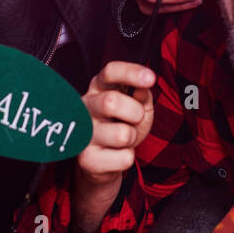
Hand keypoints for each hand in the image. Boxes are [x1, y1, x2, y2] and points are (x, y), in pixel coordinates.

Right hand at [77, 62, 155, 190]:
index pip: (110, 72)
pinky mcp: (86, 160)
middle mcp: (85, 107)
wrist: (108, 160)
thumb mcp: (138, 105)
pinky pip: (124, 158)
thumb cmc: (124, 124)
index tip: (151, 78)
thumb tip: (143, 89)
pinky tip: (117, 154)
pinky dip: (129, 157)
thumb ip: (142, 94)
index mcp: (98, 88)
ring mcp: (82, 134)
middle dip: (134, 112)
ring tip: (125, 138)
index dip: (130, 72)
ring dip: (133, 137)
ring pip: (121, 134)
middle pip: (110, 102)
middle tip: (136, 118)